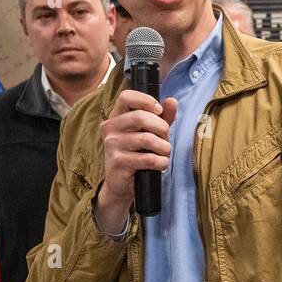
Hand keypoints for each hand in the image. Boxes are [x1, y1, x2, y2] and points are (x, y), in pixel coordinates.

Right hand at [95, 89, 178, 233]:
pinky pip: (147, 158)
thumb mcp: (150, 133)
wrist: (122, 184)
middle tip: (166, 139)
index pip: (126, 97)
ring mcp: (112, 145)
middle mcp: (110, 128)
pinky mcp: (118, 162)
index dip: (146, 100)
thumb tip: (172, 101)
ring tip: (164, 154)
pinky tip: (161, 165)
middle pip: (141, 117)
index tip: (159, 111)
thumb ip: (161, 117)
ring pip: (147, 139)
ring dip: (164, 148)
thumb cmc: (137, 155)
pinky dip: (161, 162)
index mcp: (115, 117)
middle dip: (161, 128)